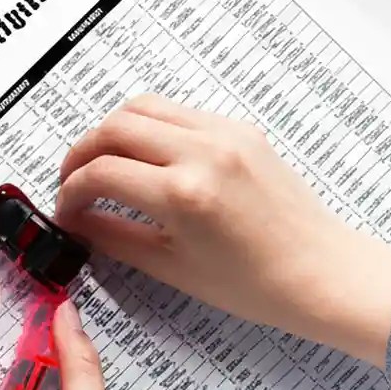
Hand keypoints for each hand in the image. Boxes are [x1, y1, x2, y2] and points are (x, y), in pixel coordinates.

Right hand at [55, 94, 390, 367]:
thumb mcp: (173, 268)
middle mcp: (204, 151)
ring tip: (103, 162)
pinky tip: (146, 156)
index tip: (67, 208)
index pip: (102, 173)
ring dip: (113, 130)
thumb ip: (115, 237)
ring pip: (144, 106)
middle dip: (82, 153)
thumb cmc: (261, 283)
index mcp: (185, 193)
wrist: (324, 273)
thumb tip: (79, 221)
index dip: (72, 191)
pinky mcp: (240, 128)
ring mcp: (225, 133)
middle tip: (73, 180)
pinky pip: (179, 112)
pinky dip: (151, 127)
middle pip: (115, 127)